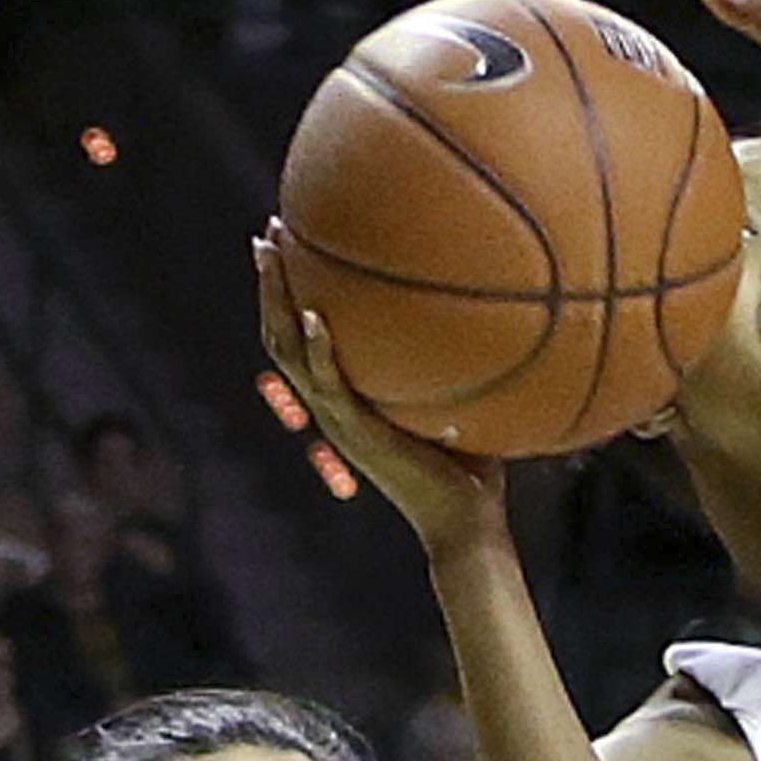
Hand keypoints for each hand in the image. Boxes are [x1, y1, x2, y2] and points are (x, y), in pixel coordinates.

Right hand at [252, 226, 512, 558]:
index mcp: (347, 401)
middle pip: (282, 336)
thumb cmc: (471, 472)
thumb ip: (460, 368)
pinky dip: (319, 351)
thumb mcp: (460, 406)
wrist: (464, 525)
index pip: (301, 341)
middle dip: (271, 285)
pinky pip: (330, 387)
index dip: (288, 297)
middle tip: (266, 235)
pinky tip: (316, 317)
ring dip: (278, 304)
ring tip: (273, 258)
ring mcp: (340, 422)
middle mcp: (333, 408)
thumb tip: (495, 317)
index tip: (288, 248)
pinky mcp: (359, 436)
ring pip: (289, 355)